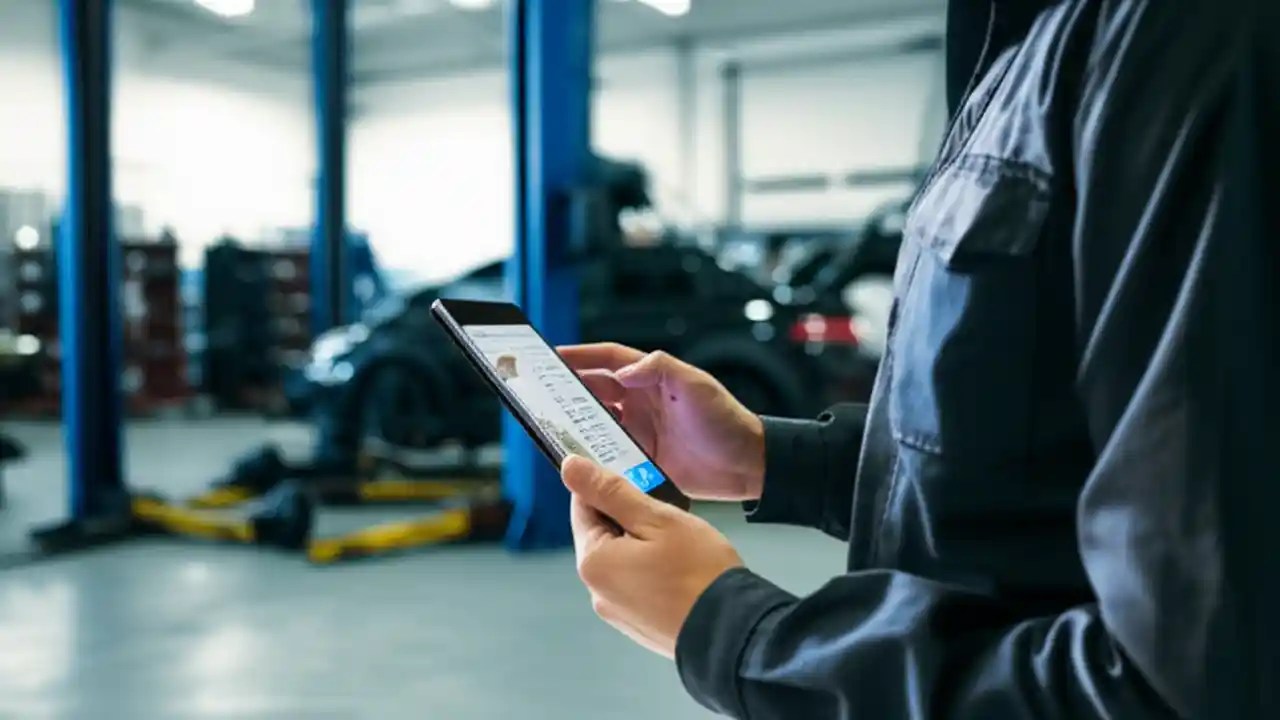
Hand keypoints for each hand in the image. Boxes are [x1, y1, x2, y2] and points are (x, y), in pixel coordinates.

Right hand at [559, 343, 765, 500]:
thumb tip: (625, 370)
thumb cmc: (727, 420)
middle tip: (539, 391)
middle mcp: (641, 401)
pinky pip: (608, 453)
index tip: (553, 355)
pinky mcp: (641, 458)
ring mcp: (639, 430)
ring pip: (596, 422)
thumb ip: (662, 370)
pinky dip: (590, 454)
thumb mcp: (698, 386)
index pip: (608, 360)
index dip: (581, 356)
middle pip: (595, 390)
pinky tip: (575, 458)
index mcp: (652, 378)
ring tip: (548, 424)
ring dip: (575, 423)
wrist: (747, 465)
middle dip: (567, 390)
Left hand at [562, 456, 743, 658]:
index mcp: (593, 562)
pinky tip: (678, 570)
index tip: (638, 479)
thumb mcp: (657, 519)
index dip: (607, 486)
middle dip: (627, 518)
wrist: (731, 632)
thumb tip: (569, 466)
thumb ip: (611, 492)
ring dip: (640, 544)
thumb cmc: (696, 569)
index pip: (582, 507)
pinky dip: (649, 570)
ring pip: (620, 561)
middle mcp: (596, 591)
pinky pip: (634, 585)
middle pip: (601, 536)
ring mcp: (617, 614)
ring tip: (678, 542)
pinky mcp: (638, 627)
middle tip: (666, 512)